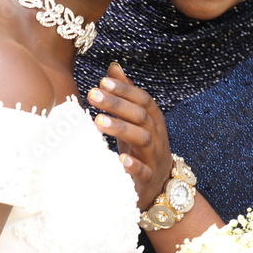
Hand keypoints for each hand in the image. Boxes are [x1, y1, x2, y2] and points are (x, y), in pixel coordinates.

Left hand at [86, 62, 172, 210]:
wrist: (160, 186)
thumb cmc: (141, 148)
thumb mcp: (135, 120)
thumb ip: (126, 94)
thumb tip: (113, 67)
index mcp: (154, 120)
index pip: (143, 99)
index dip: (124, 89)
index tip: (102, 82)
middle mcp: (157, 136)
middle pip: (141, 116)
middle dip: (117, 104)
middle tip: (92, 95)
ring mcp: (154, 157)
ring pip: (142, 139)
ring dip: (121, 128)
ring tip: (98, 122)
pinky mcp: (148, 179)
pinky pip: (143, 171)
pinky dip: (133, 165)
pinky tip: (119, 159)